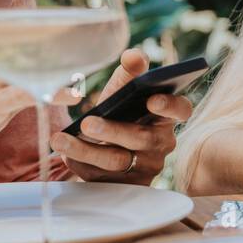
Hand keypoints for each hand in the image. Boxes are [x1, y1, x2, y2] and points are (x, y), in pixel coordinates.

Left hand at [49, 48, 193, 184]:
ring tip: (61, 139)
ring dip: (86, 150)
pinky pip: (103, 178)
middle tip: (87, 122)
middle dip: (113, 131)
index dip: (170, 106)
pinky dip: (81, 165)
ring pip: (117, 161)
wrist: (107, 150)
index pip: (181, 110)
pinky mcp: (126, 186)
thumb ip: (130, 72)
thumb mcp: (123, 93)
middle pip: (142, 139)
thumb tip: (133, 56)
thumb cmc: (120, 115)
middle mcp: (161, 144)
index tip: (152, 99)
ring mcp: (145, 168)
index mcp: (165, 116)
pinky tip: (65, 155)